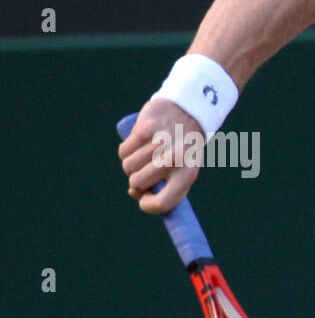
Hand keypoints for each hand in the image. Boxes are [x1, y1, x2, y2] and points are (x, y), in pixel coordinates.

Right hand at [118, 97, 203, 213]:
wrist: (187, 112)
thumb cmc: (182, 149)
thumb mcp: (182, 170)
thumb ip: (162, 187)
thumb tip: (134, 192)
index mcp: (188, 174)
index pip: (164, 203)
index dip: (148, 206)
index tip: (143, 198)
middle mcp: (177, 159)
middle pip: (137, 183)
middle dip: (135, 180)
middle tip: (144, 170)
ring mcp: (161, 143)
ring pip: (128, 166)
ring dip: (131, 164)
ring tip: (144, 155)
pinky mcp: (146, 128)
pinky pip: (123, 151)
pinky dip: (126, 151)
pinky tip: (138, 144)